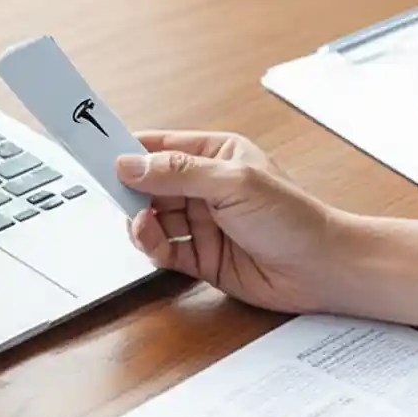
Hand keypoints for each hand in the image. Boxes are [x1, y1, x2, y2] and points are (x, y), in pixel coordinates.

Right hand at [116, 130, 354, 313]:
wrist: (323, 269)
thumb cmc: (294, 217)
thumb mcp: (233, 183)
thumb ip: (179, 174)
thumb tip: (131, 163)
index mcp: (214, 155)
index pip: (159, 147)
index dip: (126, 148)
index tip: (95, 149)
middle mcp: (204, 187)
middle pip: (148, 184)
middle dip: (130, 190)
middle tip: (115, 195)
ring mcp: (202, 222)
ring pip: (151, 217)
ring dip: (140, 221)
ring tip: (142, 224)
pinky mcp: (200, 256)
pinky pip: (162, 248)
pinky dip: (151, 245)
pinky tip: (153, 242)